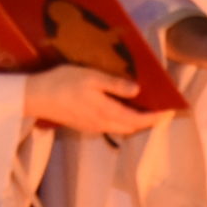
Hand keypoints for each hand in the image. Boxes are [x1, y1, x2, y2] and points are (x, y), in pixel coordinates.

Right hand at [23, 65, 155, 134]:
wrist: (36, 97)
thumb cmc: (63, 82)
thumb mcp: (91, 77)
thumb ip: (115, 85)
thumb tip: (138, 91)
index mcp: (106, 112)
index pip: (138, 120)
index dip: (155, 117)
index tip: (170, 111)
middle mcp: (102, 124)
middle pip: (131, 127)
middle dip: (148, 121)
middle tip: (161, 110)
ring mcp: (92, 127)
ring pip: (121, 128)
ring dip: (135, 122)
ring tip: (145, 109)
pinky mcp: (84, 126)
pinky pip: (110, 126)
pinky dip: (122, 121)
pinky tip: (122, 109)